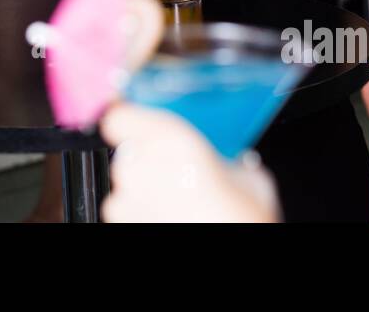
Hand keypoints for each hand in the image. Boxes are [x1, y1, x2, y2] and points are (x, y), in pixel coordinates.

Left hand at [98, 0, 278, 222]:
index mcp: (173, 144)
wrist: (239, 254)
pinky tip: (170, 217)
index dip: (126, 116)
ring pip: (124, 183)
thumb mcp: (251, 179)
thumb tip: (226, 154)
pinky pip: (124, 211)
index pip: (118, 116)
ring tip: (178, 200)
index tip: (133, 114)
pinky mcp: (123, 227)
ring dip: (144, 187)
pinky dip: (141, 212)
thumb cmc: (245, 222)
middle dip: (147, 157)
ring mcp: (129, 205)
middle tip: (176, 170)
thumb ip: (227, 155)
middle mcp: (143, 171)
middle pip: (126, 150)